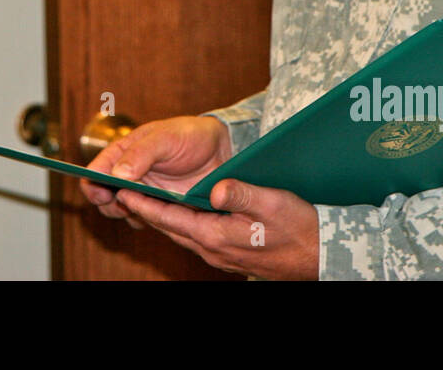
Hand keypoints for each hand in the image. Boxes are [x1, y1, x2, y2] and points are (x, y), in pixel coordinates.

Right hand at [80, 116, 231, 221]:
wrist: (222, 151)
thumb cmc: (191, 136)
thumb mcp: (166, 137)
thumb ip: (141, 153)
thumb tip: (117, 175)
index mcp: (124, 151)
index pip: (97, 170)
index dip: (93, 184)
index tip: (101, 193)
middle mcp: (129, 174)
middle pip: (104, 195)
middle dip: (109, 204)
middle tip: (126, 204)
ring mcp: (144, 192)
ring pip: (122, 210)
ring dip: (128, 214)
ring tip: (145, 208)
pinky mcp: (159, 208)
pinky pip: (144, 220)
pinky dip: (146, 221)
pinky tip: (161, 215)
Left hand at [117, 179, 319, 279]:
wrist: (320, 254)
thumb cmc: (298, 226)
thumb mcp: (272, 203)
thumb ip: (242, 194)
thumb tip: (214, 188)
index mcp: (217, 235)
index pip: (171, 218)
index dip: (146, 204)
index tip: (122, 193)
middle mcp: (213, 249)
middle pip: (170, 228)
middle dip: (146, 212)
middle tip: (122, 194)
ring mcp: (221, 255)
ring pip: (182, 234)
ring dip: (162, 219)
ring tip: (144, 202)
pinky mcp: (230, 254)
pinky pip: (196, 238)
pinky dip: (181, 224)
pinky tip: (181, 214)